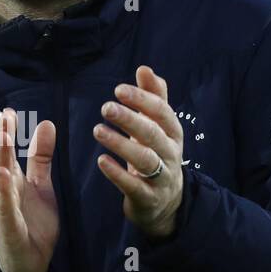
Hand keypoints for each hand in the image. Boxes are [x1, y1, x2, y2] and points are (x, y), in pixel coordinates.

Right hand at [0, 107, 58, 271]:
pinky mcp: (7, 229)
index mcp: (8, 182)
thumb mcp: (41, 186)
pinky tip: (5, 176)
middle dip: (1, 140)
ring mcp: (1, 211)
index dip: (6, 132)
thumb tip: (45, 123)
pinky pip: (4, 209)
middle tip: (4, 117)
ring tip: (2, 138)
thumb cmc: (31, 224)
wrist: (28, 266)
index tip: (8, 111)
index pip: (5, 153)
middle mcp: (0, 194)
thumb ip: (40, 158)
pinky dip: (4, 192)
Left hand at [93, 65, 184, 238]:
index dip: (142, 99)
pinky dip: (118, 173)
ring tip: (98, 130)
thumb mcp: (158, 127)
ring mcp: (161, 177)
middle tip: (106, 107)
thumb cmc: (158, 155)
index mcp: (172, 133)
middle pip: (153, 133)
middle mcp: (170, 153)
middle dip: (130, 119)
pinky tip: (101, 161)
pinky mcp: (148, 197)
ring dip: (121, 144)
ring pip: (144, 159)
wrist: (167, 203)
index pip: (161, 112)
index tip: (118, 89)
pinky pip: (134, 185)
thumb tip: (144, 69)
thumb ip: (153, 97)